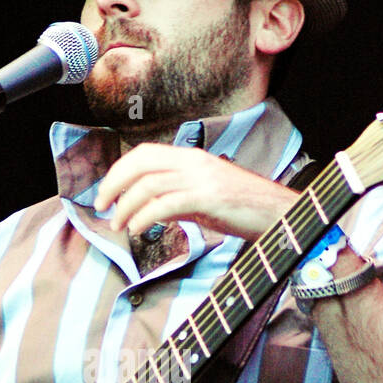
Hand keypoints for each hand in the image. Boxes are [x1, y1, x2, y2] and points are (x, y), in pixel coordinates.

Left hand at [94, 143, 293, 241]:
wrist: (280, 215)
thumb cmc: (244, 210)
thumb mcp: (205, 200)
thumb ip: (177, 200)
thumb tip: (150, 211)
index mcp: (192, 158)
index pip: (145, 153)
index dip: (120, 171)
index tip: (107, 192)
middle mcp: (194, 162)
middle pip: (141, 163)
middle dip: (114, 184)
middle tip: (102, 207)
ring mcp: (202, 179)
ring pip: (149, 185)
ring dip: (126, 206)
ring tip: (119, 225)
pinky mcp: (209, 198)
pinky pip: (166, 204)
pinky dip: (145, 216)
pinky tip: (138, 229)